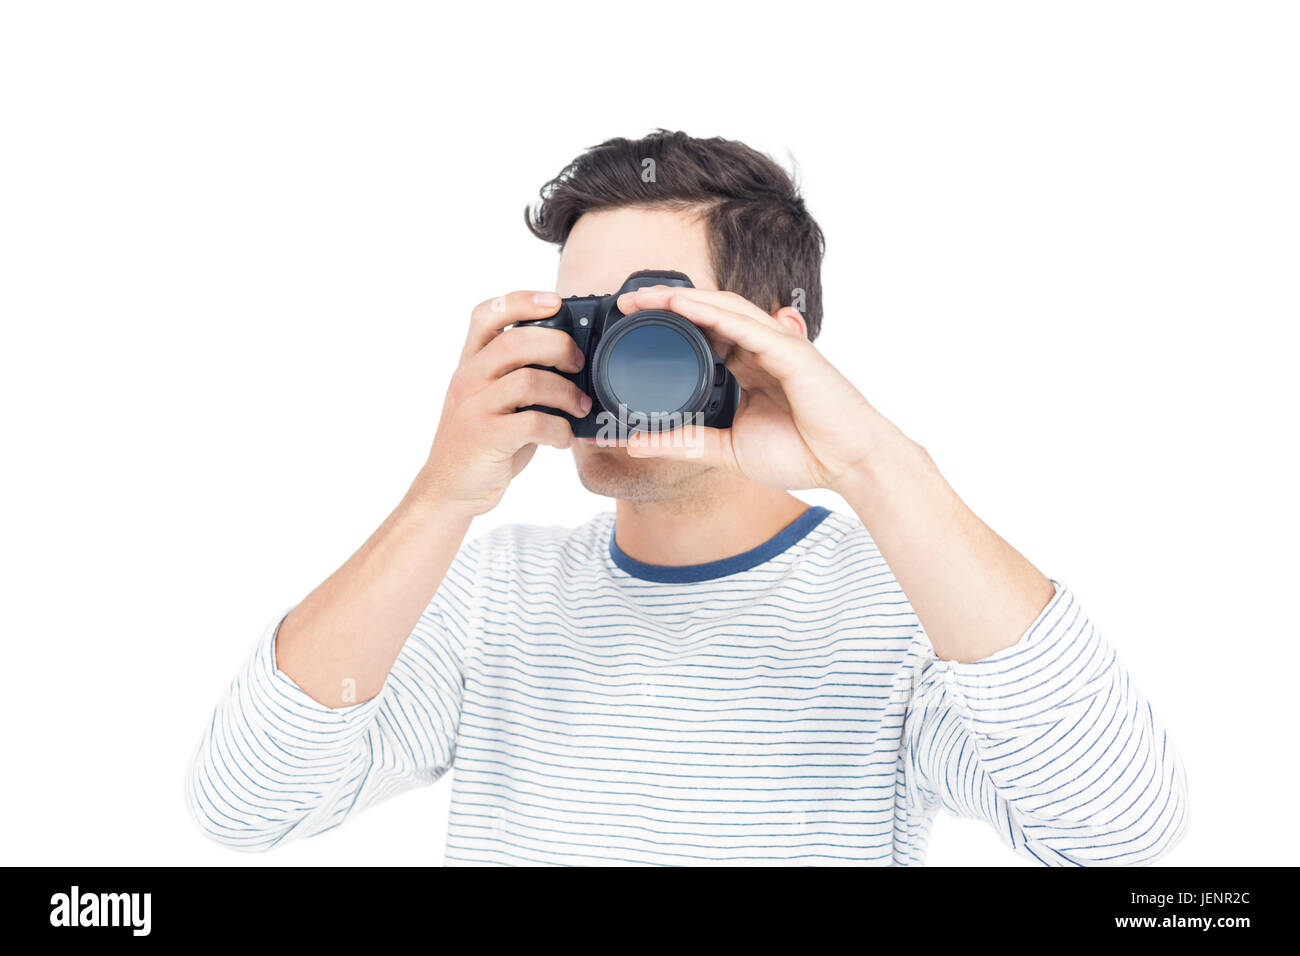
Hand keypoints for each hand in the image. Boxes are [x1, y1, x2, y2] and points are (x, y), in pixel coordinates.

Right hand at [414, 291, 591, 514]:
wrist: (449, 490)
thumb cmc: (483, 443)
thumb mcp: (494, 401)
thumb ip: (519, 376)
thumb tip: (573, 358)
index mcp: (470, 364)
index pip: (486, 315)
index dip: (520, 301)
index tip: (553, 301)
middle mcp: (468, 379)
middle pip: (515, 342)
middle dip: (558, 346)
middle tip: (579, 364)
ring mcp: (474, 408)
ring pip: (528, 380)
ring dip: (566, 392)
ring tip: (580, 407)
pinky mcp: (485, 437)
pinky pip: (533, 422)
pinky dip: (559, 429)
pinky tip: (564, 437)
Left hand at [614, 286, 890, 492]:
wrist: (849, 465)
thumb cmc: (803, 454)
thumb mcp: (727, 450)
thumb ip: (684, 442)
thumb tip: (636, 443)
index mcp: (749, 368)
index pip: (704, 334)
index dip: (671, 324)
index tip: (632, 324)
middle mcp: (761, 350)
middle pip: (709, 313)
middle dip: (668, 304)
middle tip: (628, 302)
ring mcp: (777, 346)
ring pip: (724, 309)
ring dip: (684, 299)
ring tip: (647, 296)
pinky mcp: (790, 351)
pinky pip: (745, 325)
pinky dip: (712, 313)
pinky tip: (682, 305)